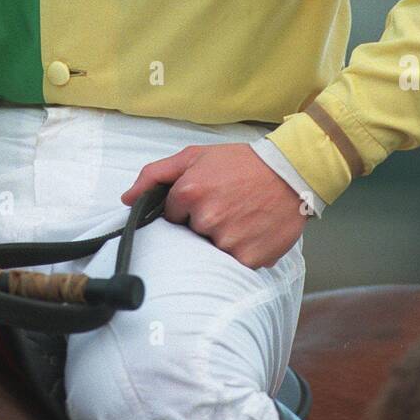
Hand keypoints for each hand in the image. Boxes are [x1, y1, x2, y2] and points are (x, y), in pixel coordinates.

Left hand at [120, 143, 310, 269]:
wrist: (292, 172)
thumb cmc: (243, 163)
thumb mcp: (196, 156)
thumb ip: (156, 174)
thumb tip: (126, 199)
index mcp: (189, 191)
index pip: (171, 214)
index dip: (188, 206)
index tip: (208, 196)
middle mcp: (206, 217)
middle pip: (190, 233)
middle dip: (204, 222)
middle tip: (228, 205)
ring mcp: (227, 240)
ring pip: (210, 250)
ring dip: (223, 238)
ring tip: (242, 216)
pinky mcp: (248, 258)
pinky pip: (234, 263)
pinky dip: (242, 251)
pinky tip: (253, 231)